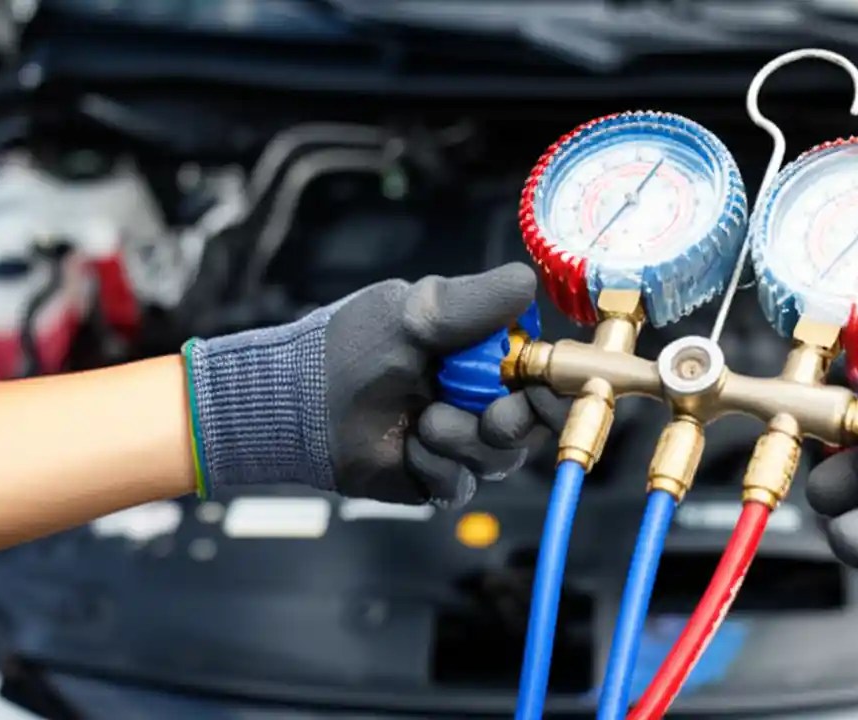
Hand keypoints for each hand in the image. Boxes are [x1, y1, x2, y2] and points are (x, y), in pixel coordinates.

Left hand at [186, 263, 566, 506]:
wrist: (298, 402)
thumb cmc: (351, 347)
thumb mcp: (415, 313)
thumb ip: (475, 301)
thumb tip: (527, 282)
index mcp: (484, 355)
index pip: (547, 372)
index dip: (559, 383)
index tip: (547, 386)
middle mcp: (480, 399)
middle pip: (534, 422)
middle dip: (515, 420)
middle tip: (493, 415)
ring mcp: (460, 441)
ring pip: (500, 457)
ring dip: (464, 439)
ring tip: (424, 422)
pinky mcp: (437, 479)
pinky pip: (461, 483)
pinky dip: (435, 465)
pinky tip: (406, 446)